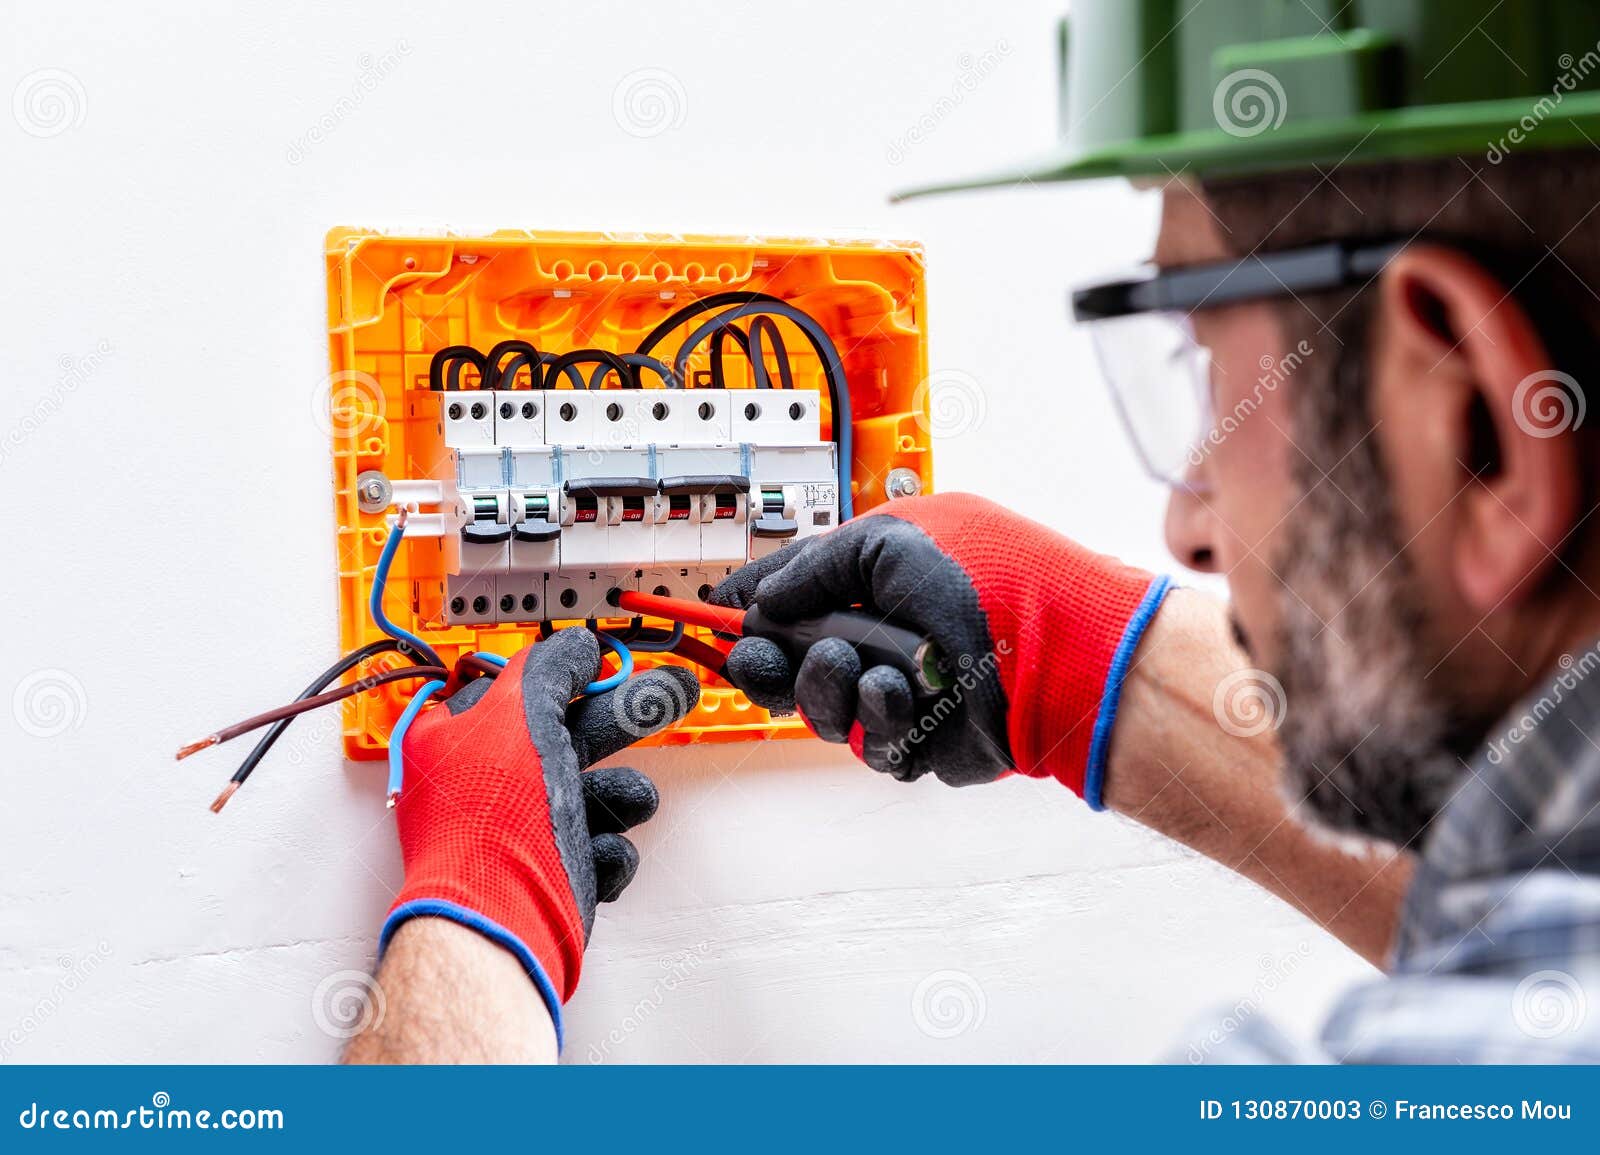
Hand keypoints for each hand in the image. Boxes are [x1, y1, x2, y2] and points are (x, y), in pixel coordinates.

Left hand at [380, 628, 697, 1045]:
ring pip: (592, 793)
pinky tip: (600, 853)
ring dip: (621, 794)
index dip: (566, 672)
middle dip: (626, 716)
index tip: (609, 663)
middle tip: (673, 695)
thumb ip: (550, 670)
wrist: (500, 927)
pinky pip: (598, 847)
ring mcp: (519, 832)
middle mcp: (485, 784)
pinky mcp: (550, 876)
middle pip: (569, 733)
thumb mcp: (518, 716)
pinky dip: (607, 851)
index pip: (516, 687)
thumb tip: (575, 646)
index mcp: (458, 740)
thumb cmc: (492, 825)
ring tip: (632, 801)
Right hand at [711, 493, 1169, 802]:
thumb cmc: (989, 580)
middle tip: (763, 654)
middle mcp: (875, 639)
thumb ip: (813, 565)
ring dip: (829, 685)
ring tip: (870, 665)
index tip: (711, 617)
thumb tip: (760, 599)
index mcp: (866, 585)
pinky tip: (908, 695)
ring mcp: (893, 692)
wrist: (1055, 651)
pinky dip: (881, 717)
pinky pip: (866, 742)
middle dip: (766, 660)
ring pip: (816, 708)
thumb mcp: (889, 541)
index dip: (746, 613)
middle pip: (784, 665)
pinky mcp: (914, 741)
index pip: (786, 600)